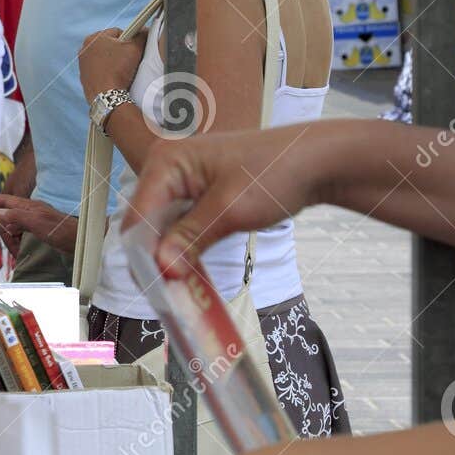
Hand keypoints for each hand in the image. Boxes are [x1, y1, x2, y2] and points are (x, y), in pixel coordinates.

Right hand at [0, 192, 77, 255]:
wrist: (78, 240)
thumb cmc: (60, 230)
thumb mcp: (37, 222)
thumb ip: (17, 216)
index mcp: (27, 206)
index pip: (3, 200)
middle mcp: (28, 210)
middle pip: (5, 215)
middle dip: (3, 230)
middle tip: (12, 242)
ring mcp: (32, 219)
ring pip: (11, 225)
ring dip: (10, 238)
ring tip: (16, 248)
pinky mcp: (36, 228)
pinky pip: (18, 231)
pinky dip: (16, 239)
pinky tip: (18, 245)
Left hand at [77, 27, 145, 102]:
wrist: (107, 96)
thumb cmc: (118, 69)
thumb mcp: (135, 48)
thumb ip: (141, 36)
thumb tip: (145, 30)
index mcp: (93, 38)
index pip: (117, 32)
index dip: (129, 39)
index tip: (135, 48)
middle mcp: (84, 49)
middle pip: (109, 45)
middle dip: (120, 50)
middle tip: (130, 60)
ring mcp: (83, 64)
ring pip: (104, 58)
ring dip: (114, 61)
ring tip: (122, 70)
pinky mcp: (84, 77)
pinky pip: (100, 70)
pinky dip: (107, 72)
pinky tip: (115, 78)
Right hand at [124, 131, 323, 272]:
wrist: (316, 160)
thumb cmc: (275, 173)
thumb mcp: (231, 208)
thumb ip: (191, 237)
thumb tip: (162, 268)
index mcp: (166, 161)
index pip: (138, 215)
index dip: (143, 253)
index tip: (157, 289)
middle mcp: (166, 167)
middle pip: (146, 221)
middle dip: (155, 256)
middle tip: (170, 293)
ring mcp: (181, 179)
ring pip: (162, 225)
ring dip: (170, 254)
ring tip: (180, 287)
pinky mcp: (197, 192)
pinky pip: (180, 223)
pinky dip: (185, 246)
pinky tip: (191, 269)